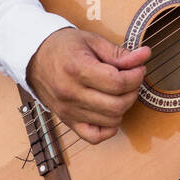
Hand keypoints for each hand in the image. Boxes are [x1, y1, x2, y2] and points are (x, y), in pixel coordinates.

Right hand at [26, 28, 149, 144]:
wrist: (35, 57)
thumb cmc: (64, 47)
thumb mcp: (92, 41)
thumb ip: (119, 53)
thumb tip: (144, 56)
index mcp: (77, 69)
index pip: (118, 83)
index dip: (136, 76)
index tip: (139, 67)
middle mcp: (71, 93)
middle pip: (117, 104)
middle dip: (133, 91)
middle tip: (132, 79)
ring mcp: (68, 110)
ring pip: (110, 121)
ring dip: (123, 107)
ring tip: (121, 91)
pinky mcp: (67, 121)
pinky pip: (94, 137)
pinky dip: (108, 128)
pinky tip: (111, 112)